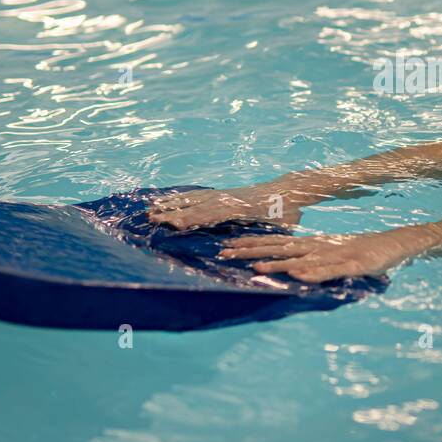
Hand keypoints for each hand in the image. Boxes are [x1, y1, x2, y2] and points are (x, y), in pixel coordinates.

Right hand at [148, 184, 300, 230]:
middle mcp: (230, 199)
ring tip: (151, 209)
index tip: (174, 224)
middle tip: (151, 218)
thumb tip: (259, 252)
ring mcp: (226, 195)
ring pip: (195, 199)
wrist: (290, 189)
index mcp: (243, 208)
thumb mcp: (283, 226)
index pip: (213, 214)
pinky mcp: (225, 193)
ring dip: (172, 204)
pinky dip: (182, 198)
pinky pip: (200, 195)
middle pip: (197, 206)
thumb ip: (272, 237)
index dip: (193, 219)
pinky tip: (168, 201)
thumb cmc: (288, 212)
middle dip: (174, 212)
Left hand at [220, 227, 428, 282]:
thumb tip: (288, 267)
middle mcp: (320, 247)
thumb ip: (312, 259)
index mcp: (313, 244)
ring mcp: (336, 255)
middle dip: (252, 251)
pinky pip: (331, 270)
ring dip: (278, 264)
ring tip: (254, 269)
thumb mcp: (334, 253)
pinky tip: (299, 276)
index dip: (251, 244)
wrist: (397, 242)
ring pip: (302, 260)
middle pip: (281, 248)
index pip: (277, 242)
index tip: (226, 247)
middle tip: (225, 254)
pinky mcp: (354, 265)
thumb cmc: (364, 250)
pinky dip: (314, 273)